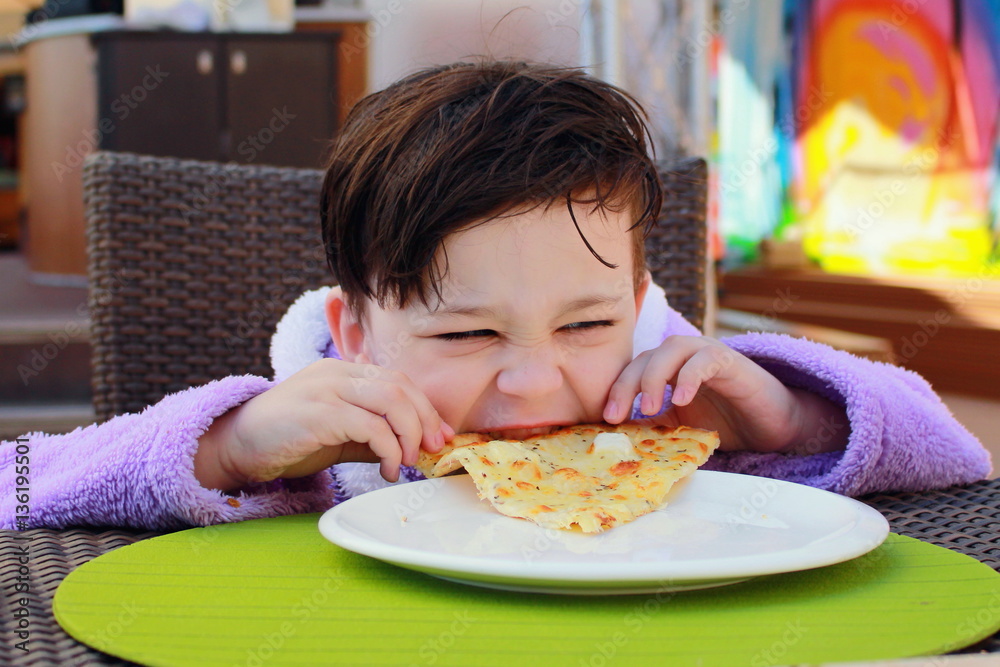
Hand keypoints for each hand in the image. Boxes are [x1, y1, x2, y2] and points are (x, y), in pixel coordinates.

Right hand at [195, 357, 452, 490]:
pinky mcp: (319, 412)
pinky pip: (370, 426)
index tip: (441, 435)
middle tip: (432, 449)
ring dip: (409, 434)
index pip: (397, 379)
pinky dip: (388, 449)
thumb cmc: (289, 440)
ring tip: (407, 461)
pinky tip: (387, 470)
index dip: (425, 407)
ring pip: (391, 400)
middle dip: (425, 419)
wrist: (238, 446)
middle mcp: (337, 373)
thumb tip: (411, 447)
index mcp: (343, 372)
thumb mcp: (339, 433)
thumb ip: (372, 434)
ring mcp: (327, 389)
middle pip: (400, 386)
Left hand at [602, 335, 847, 452]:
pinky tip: (682, 399)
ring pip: (673, 349)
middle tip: (616, 415)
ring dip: (655, 376)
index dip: (616, 389)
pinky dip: (690, 375)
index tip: (606, 418)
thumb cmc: (726, 425)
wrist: (774, 428)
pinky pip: (707, 359)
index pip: (633, 369)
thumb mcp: (680, 428)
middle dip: (627, 384)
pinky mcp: (733, 362)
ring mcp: (709, 355)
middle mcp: (685, 357)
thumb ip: (652, 427)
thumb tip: (614, 440)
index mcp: (668, 369)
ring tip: (651, 408)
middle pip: (647, 356)